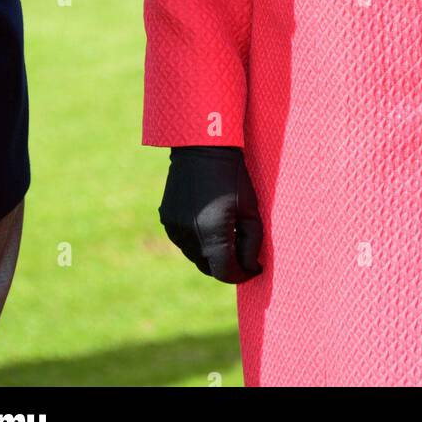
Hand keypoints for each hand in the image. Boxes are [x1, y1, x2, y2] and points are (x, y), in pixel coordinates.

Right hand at [158, 146, 262, 282]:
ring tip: (226, 231)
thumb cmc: (232, 176)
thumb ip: (252, 243)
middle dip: (228, 264)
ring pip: (196, 256)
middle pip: (210, 267)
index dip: (243, 274)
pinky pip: (184, 242)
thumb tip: (250, 267)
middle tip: (242, 249)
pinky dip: (197, 241)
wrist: (201, 147)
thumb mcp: (250, 209)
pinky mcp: (166, 220)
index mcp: (211, 234)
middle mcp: (189, 237)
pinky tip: (207, 221)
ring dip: (211, 253)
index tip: (255, 268)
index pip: (226, 272)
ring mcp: (174, 229)